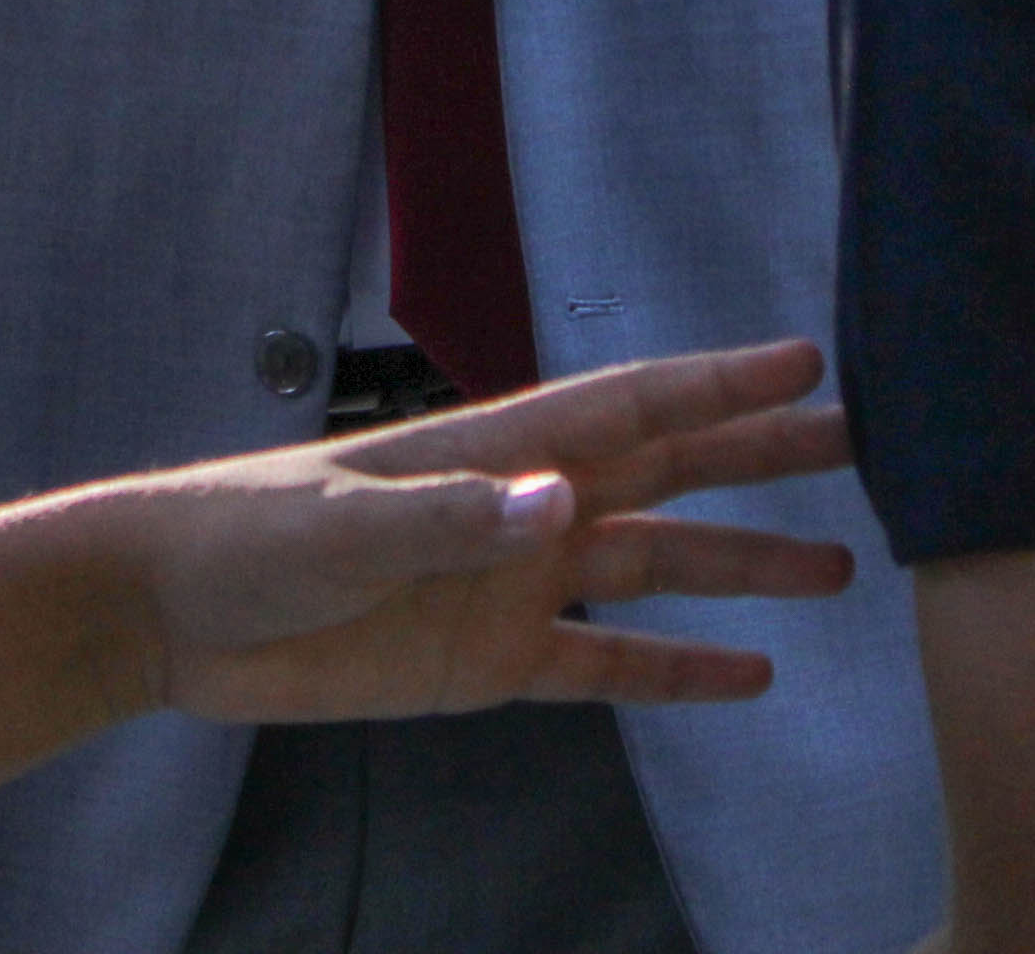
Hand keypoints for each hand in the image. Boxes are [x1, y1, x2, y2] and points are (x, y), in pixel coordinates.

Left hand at [103, 339, 855, 725]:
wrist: (173, 613)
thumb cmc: (246, 535)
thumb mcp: (344, 526)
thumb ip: (453, 519)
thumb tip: (559, 503)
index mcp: (492, 450)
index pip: (627, 409)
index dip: (717, 383)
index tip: (807, 357)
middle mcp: (521, 508)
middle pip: (666, 473)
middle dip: (760, 455)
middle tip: (862, 442)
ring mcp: (511, 585)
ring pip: (655, 566)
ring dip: (742, 566)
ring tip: (839, 566)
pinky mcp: (488, 661)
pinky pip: (605, 666)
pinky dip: (678, 671)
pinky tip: (751, 677)